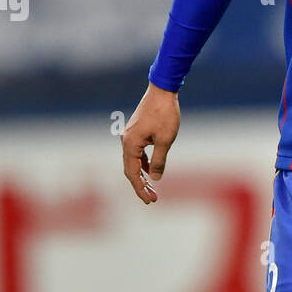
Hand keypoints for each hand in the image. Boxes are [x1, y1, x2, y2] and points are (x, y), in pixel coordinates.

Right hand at [121, 82, 180, 204]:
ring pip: (133, 161)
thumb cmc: (165, 114)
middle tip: (152, 199)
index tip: (150, 200)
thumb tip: (155, 177)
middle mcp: (126, 140)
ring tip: (152, 189)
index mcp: (130, 144)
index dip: (140, 188)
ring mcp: (130, 136)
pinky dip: (143, 163)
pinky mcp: (136, 132)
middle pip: (130, 169)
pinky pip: (137, 153)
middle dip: (141, 185)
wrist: (162, 91)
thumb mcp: (165, 140)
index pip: (133, 173)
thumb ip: (159, 160)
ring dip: (142, 175)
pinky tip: (150, 170)